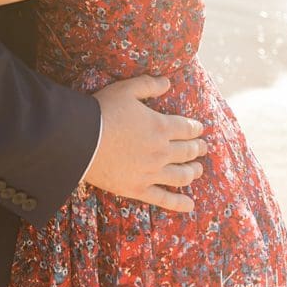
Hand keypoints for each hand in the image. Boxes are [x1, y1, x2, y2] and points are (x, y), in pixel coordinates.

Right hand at [85, 75, 205, 212]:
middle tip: (203, 148)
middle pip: (186, 152)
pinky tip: (190, 205)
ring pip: (181, 175)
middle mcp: (161, 151)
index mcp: (160, 126)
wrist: (82, 139)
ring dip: (193, 172)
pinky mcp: (139, 188)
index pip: (186, 128)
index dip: (195, 128)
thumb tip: (168, 82)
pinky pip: (164, 198)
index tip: (200, 129)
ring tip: (198, 170)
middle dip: (197, 148)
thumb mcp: (126, 89)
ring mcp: (151, 172)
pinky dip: (179, 203)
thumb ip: (148, 85)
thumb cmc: (103, 111)